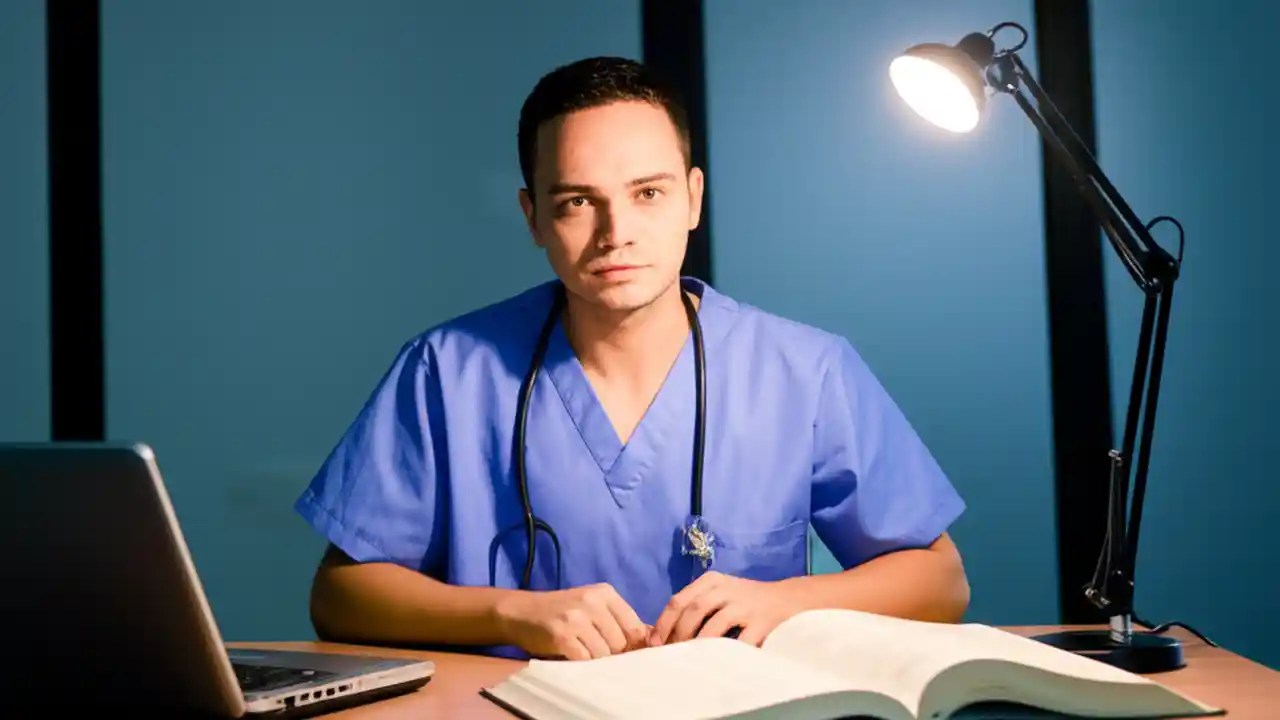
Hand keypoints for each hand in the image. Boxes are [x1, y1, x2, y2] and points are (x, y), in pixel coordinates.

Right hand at [496, 583, 650, 660]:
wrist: (522, 612)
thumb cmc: (562, 611)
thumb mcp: (592, 606)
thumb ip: (619, 619)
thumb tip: (650, 638)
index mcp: (605, 593)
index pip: (634, 626)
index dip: (634, 645)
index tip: (628, 654)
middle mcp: (592, 602)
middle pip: (620, 642)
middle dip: (613, 654)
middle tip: (599, 652)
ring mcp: (576, 618)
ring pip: (604, 653)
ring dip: (596, 659)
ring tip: (584, 651)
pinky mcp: (562, 635)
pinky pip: (585, 659)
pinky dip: (582, 663)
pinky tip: (573, 655)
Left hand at [649, 571, 803, 647]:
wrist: (787, 599)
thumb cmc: (746, 600)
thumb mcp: (720, 593)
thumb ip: (695, 605)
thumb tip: (663, 633)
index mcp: (711, 581)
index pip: (678, 600)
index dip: (663, 623)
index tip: (655, 643)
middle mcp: (726, 589)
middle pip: (693, 610)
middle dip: (678, 634)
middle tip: (671, 654)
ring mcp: (744, 605)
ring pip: (713, 624)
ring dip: (698, 643)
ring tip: (691, 658)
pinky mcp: (761, 622)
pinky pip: (740, 641)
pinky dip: (727, 653)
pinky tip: (718, 662)